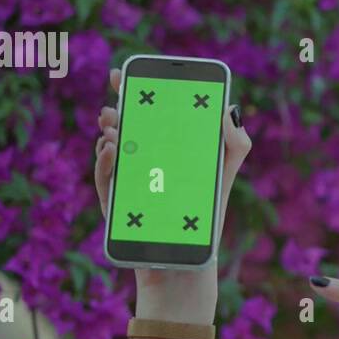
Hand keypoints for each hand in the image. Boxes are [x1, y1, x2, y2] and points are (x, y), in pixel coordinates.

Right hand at [93, 68, 251, 323]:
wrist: (190, 262)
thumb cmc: (205, 218)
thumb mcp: (223, 177)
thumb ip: (234, 144)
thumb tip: (228, 110)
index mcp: (165, 151)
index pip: (146, 115)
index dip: (133, 94)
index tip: (124, 75)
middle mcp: (142, 163)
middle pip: (123, 128)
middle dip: (116, 109)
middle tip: (116, 99)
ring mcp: (126, 183)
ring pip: (109, 151)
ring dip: (109, 133)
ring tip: (115, 126)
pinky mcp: (117, 206)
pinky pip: (105, 181)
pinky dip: (104, 164)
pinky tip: (111, 151)